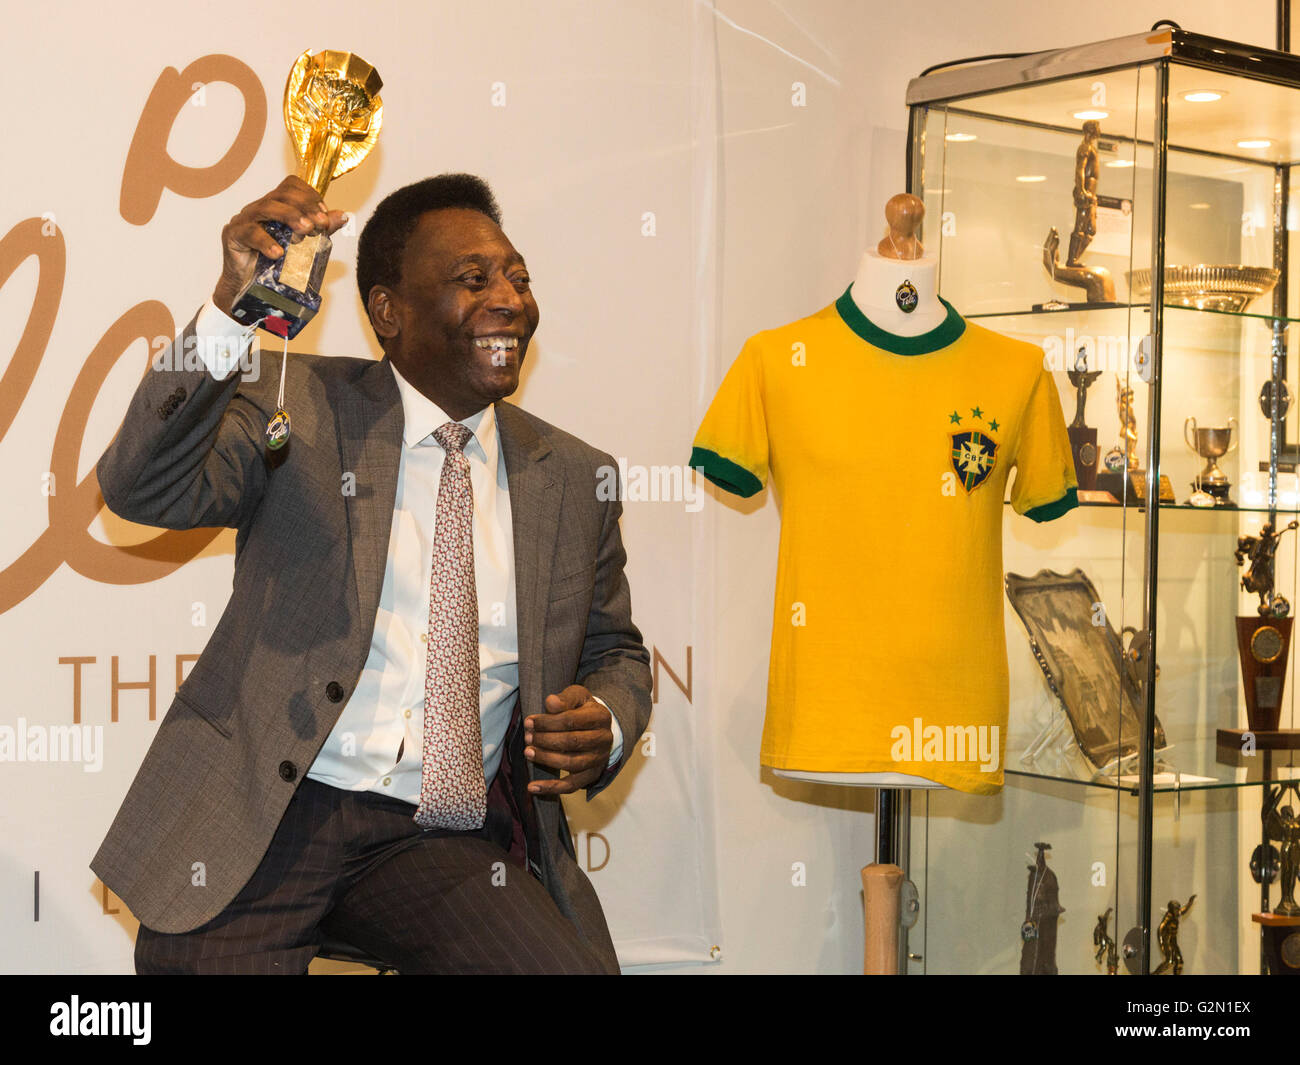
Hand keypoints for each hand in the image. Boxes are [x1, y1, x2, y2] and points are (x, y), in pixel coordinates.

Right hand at [212, 175, 349, 316]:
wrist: (248, 286)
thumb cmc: (275, 264)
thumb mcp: (302, 246)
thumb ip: (320, 230)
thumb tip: (342, 216)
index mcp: (277, 206)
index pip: (291, 187)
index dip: (309, 196)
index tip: (324, 214)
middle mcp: (260, 208)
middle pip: (281, 195)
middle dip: (304, 207)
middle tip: (320, 224)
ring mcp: (245, 220)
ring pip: (266, 208)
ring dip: (289, 217)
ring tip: (305, 231)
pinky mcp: (233, 235)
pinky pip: (249, 233)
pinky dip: (265, 242)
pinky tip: (278, 253)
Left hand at [524, 684, 613, 795]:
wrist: (599, 728)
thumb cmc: (582, 710)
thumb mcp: (577, 696)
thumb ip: (565, 699)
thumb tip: (550, 702)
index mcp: (600, 717)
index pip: (571, 720)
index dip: (548, 722)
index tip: (530, 721)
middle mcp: (604, 739)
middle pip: (572, 742)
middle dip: (545, 740)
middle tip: (528, 737)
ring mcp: (599, 760)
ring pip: (571, 764)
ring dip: (546, 759)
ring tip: (528, 752)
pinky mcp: (591, 776)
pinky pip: (571, 786)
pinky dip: (551, 788)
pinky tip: (532, 787)